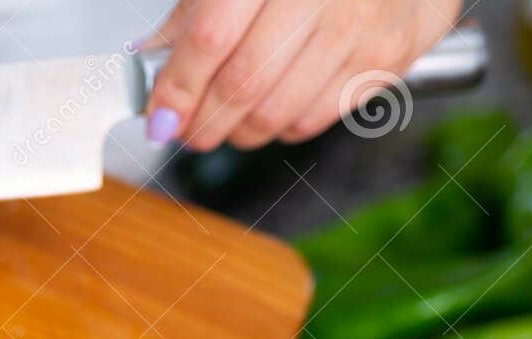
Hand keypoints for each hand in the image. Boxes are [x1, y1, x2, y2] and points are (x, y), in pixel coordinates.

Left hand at [142, 0, 461, 150]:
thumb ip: (194, 13)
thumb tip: (148, 58)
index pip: (211, 38)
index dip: (178, 87)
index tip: (160, 117)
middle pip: (242, 85)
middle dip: (203, 122)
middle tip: (187, 131)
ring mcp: (356, 27)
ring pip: (275, 113)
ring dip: (238, 132)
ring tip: (225, 123)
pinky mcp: (382, 58)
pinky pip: (312, 120)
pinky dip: (279, 128)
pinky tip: (270, 109)